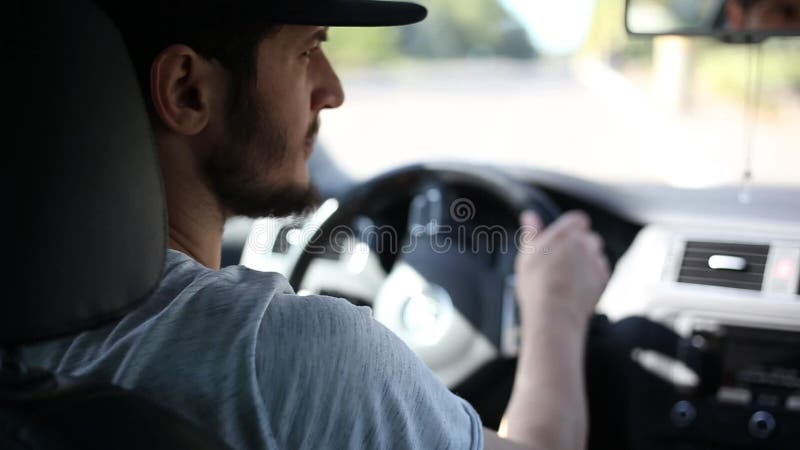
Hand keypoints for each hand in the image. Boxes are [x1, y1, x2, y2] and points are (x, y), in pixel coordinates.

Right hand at [514, 210, 609, 329]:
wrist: (554, 315)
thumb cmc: (537, 286)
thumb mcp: (526, 255)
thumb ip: (531, 232)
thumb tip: (530, 215)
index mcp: (563, 234)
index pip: (578, 219)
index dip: (572, 227)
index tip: (564, 238)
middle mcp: (583, 243)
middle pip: (588, 237)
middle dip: (580, 245)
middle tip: (563, 260)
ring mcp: (595, 260)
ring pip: (596, 253)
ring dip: (587, 259)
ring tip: (570, 275)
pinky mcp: (603, 276)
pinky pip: (600, 269)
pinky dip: (592, 275)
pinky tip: (577, 285)